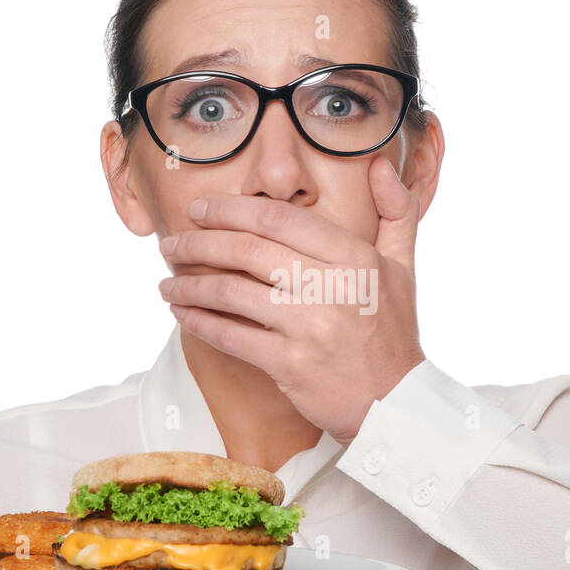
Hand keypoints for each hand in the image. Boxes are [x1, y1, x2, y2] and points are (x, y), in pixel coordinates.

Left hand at [158, 155, 425, 444]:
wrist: (395, 403)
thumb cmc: (392, 332)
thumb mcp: (403, 267)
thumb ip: (397, 210)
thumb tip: (381, 166)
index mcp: (354, 256)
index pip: (279, 219)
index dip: (231, 210)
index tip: (201, 210)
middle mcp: (331, 286)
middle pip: (247, 251)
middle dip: (198, 244)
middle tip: (172, 244)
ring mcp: (308, 327)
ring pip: (231, 293)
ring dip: (190, 286)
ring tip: (167, 283)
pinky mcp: (289, 365)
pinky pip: (232, 337)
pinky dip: (200, 324)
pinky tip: (183, 315)